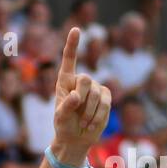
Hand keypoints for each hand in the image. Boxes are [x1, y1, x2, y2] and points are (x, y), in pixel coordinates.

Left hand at [52, 27, 110, 159]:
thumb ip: (66, 107)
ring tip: (83, 122)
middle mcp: (80, 81)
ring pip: (97, 94)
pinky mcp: (106, 97)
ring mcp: (95, 88)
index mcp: (64, 81)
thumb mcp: (60, 118)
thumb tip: (76, 97)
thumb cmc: (63, 125)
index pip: (69, 60)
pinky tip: (91, 124)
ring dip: (89, 112)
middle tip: (76, 112)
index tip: (76, 29)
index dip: (72, 45)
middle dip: (82, 99)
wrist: (76, 138)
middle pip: (86, 79)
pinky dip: (98, 116)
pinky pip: (105, 103)